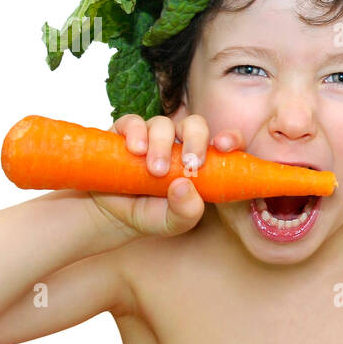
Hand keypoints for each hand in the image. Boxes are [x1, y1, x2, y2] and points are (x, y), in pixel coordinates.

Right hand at [88, 113, 242, 238]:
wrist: (112, 214)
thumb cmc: (152, 214)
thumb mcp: (173, 222)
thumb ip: (187, 211)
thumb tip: (184, 186)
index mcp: (200, 159)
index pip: (223, 141)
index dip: (230, 138)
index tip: (224, 147)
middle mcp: (179, 142)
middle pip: (194, 125)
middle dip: (195, 140)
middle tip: (190, 164)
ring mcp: (153, 135)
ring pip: (163, 124)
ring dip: (161, 145)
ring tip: (155, 171)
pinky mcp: (126, 132)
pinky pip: (132, 121)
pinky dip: (135, 132)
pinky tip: (135, 150)